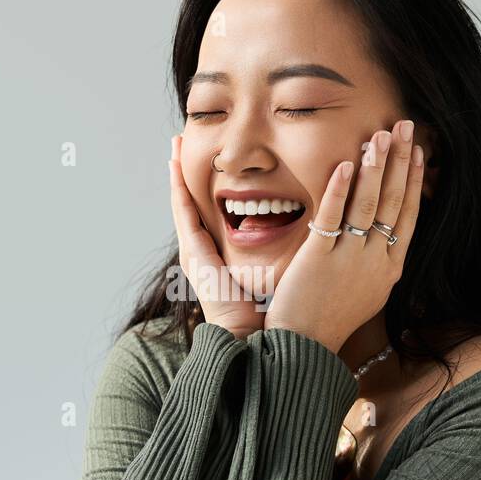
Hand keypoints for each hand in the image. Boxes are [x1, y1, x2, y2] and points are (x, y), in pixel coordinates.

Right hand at [167, 134, 264, 338]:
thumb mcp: (272, 272)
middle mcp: (200, 252)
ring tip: (174, 145)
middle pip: (189, 203)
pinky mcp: (194, 254)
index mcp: (216, 255)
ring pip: (182, 204)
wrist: (250, 338)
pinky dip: (178, 189)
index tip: (205, 161)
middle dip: (184, 173)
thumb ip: (279, 251)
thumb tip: (306, 232)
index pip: (207, 213)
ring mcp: (194, 252)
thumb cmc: (268, 313)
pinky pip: (184, 214)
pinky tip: (175, 166)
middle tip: (179, 141)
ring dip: (177, 173)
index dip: (203, 186)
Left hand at [262, 120, 423, 353]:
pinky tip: (348, 163)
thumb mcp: (368, 292)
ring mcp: (349, 259)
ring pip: (369, 205)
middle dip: (401, 160)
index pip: (409, 215)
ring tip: (380, 135)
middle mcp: (376, 262)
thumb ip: (375, 260)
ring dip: (377, 166)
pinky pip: (333, 216)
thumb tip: (383, 232)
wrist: (303, 348)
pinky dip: (341, 188)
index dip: (414, 180)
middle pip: (394, 202)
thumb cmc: (330, 320)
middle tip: (406, 126)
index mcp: (390, 269)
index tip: (419, 152)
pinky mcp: (318, 258)